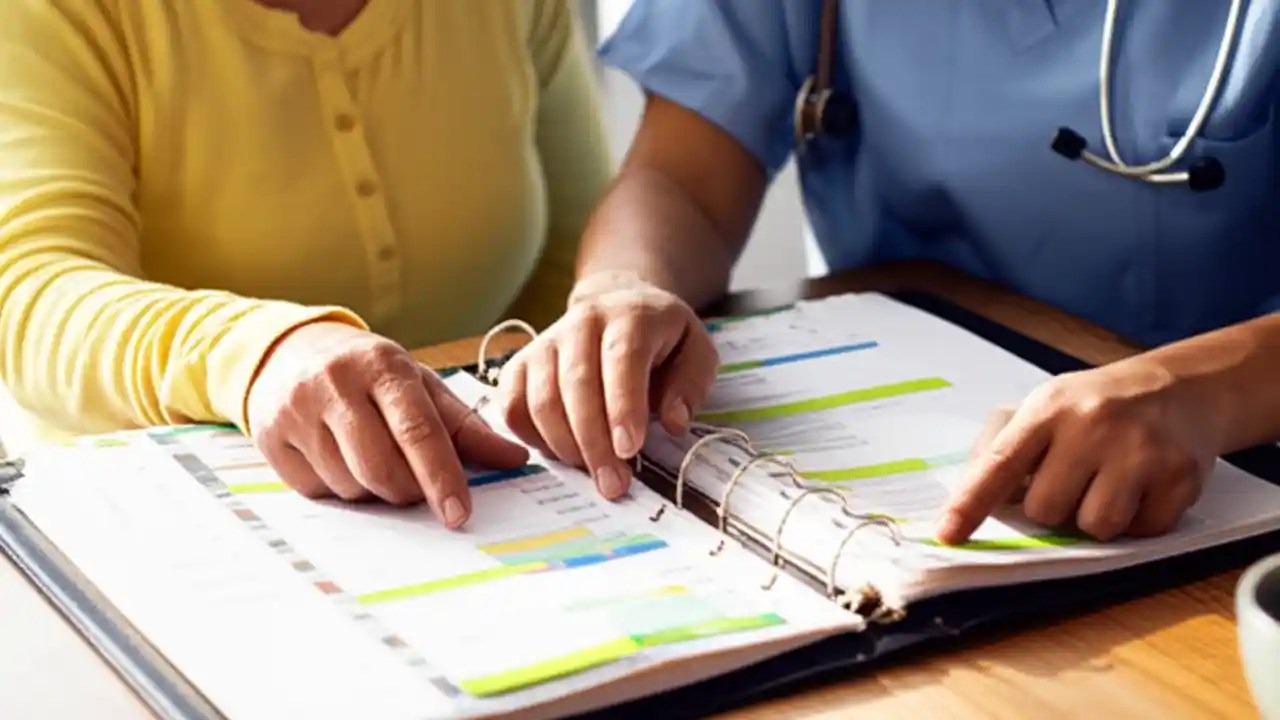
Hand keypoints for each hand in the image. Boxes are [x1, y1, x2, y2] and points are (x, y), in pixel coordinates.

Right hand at [246, 321, 527, 527]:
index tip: (460, 513)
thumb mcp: (419, 385)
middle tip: (415, 484)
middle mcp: (337, 384)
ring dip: (373, 490)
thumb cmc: (368, 374)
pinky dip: (338, 489)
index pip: (419, 430)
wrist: (289, 351)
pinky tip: (339, 460)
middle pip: (382, 467)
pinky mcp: (271, 438)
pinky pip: (318, 491)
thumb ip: (466, 426)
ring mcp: (297, 411)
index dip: (442, 477)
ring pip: (351, 485)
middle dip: (408, 490)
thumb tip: (515, 460)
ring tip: (373, 459)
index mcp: (384, 367)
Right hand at [498, 273, 718, 499]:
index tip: (630, 450)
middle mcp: (581, 321)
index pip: (622, 358)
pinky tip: (562, 455)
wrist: (620, 309)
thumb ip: (691, 384)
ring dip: (566, 447)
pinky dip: (532, 439)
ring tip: (593, 475)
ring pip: (541, 400)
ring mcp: (545, 342)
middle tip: (613, 484)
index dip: (624, 406)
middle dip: (594, 442)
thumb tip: (674, 421)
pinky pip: (513, 407)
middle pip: (576, 385)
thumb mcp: (696, 352)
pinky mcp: (520, 364)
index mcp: (630, 315)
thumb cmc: (662, 341)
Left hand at [937, 358, 1220, 543]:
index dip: (970, 503)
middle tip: (1073, 479)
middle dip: (1053, 508)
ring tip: (1109, 483)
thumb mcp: (1042, 407)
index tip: (947, 534)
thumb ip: (998, 447)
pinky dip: (1138, 520)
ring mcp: (1141, 450)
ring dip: (1096, 518)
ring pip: (1095, 528)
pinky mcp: (1181, 476)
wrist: (1181, 387)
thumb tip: (966, 496)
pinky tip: (1143, 486)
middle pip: (1046, 511)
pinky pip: (1142, 531)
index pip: (999, 463)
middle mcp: (1093, 425)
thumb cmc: (1095, 405)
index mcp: (1048, 408)